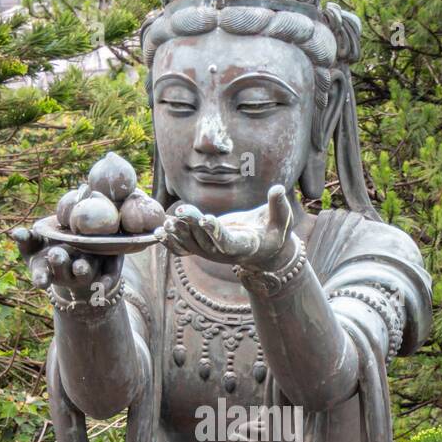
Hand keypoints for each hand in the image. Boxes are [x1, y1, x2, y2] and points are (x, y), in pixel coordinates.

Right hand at [12, 228, 122, 307]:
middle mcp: (65, 273)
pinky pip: (108, 275)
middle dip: (60, 263)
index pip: (41, 274)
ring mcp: (85, 274)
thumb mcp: (36, 239)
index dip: (41, 278)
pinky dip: (107, 280)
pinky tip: (105, 284)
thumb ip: (27, 238)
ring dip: (82, 270)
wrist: (80, 244)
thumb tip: (15, 234)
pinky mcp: (105, 270)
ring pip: (84, 273)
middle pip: (62, 272)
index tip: (40, 282)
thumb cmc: (50, 242)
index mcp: (47, 267)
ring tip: (80, 266)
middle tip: (56, 254)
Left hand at [155, 184, 293, 268]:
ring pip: (191, 245)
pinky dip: (170, 243)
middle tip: (180, 213)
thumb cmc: (274, 231)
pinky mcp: (202, 247)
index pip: (228, 241)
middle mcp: (224, 253)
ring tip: (167, 222)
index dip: (216, 232)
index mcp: (243, 246)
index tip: (206, 220)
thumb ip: (279, 206)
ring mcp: (211, 252)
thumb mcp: (282, 220)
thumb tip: (278, 188)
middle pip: (205, 242)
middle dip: (192, 227)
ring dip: (178, 234)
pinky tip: (158, 233)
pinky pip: (183, 249)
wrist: (263, 248)